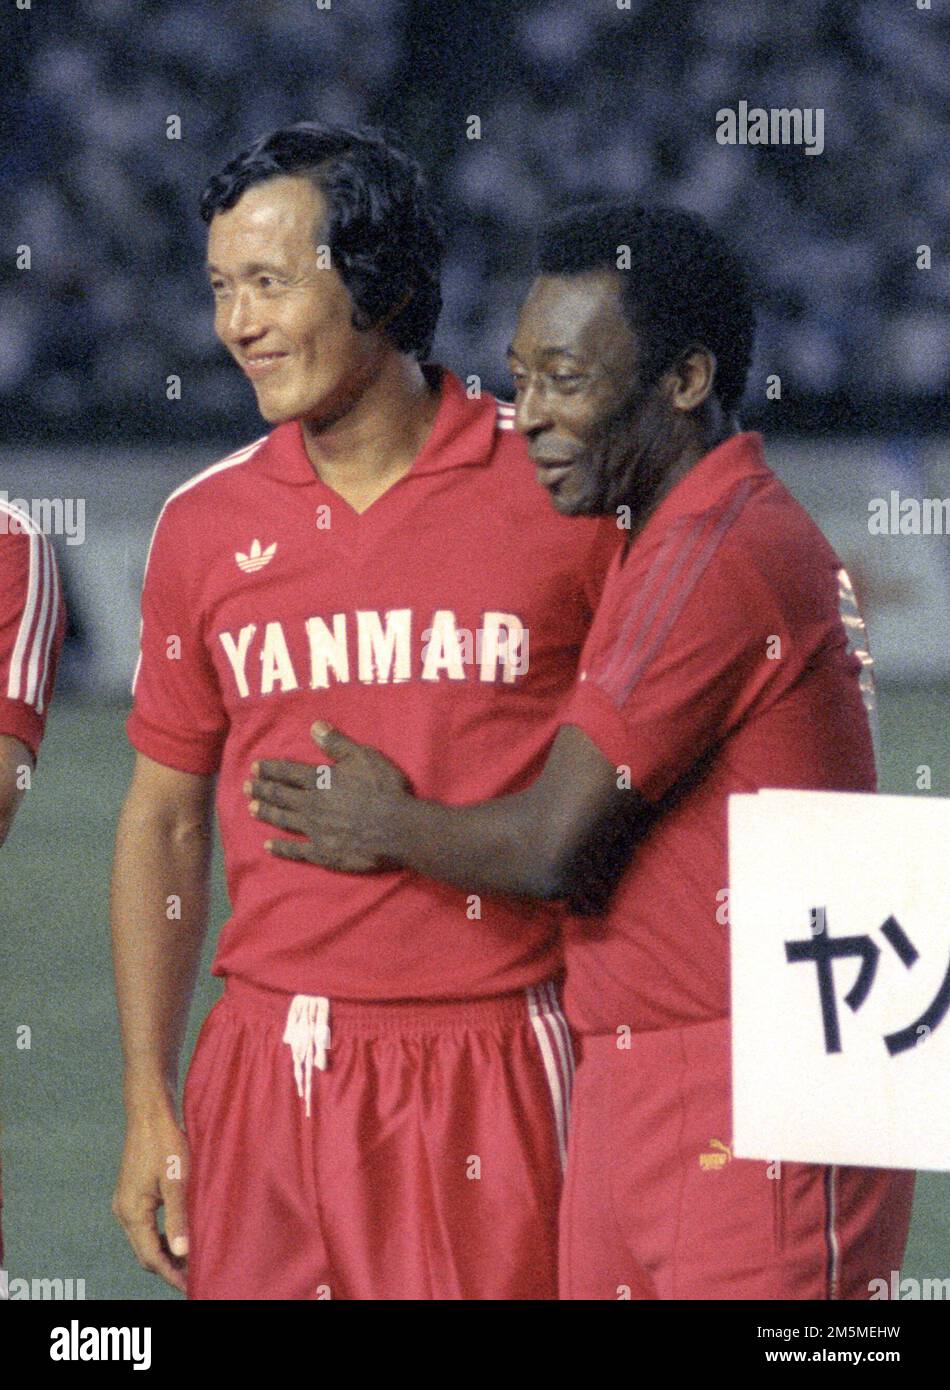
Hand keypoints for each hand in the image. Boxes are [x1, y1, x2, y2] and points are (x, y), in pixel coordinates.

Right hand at [112, 1102, 189, 1292]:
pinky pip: (146, 1225)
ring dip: (166, 1253)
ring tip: (193, 1261)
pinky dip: (162, 1236)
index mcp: (132, 1212)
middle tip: (196, 1277)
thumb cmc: (165, 1141)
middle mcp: (124, 1211)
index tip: (193, 1286)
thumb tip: (183, 1252)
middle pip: (145, 1253)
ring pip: (146, 1240)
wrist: (149, 1111)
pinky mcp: (133, 1192)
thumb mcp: (177, 1180)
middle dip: (169, 1268)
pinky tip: (182, 1235)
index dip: (172, 1274)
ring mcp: (127, 1201)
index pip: (151, 1257)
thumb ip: (179, 1217)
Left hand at [246, 721, 411, 872]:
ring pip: (284, 819)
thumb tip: (314, 725)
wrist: (396, 828)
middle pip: (281, 796)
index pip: (288, 772)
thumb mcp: (363, 757)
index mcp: (320, 780)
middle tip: (246, 787)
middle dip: (262, 790)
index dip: (270, 769)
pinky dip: (280, 848)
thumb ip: (337, 743)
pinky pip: (296, 850)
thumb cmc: (383, 789)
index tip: (254, 768)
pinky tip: (268, 846)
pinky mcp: (322, 853)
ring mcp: (314, 830)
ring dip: (267, 813)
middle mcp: (311, 804)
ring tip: (251, 809)